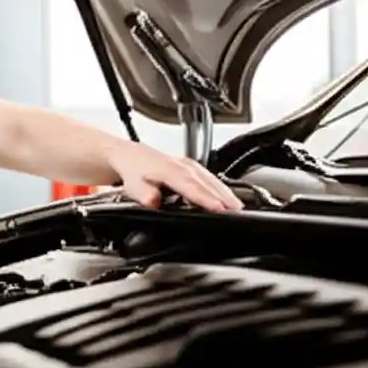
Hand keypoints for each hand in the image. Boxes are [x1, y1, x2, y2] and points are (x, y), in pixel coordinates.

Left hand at [106, 141, 243, 211]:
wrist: (130, 156)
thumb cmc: (134, 171)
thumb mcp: (132, 185)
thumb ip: (144, 194)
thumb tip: (153, 201)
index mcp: (168, 170)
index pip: (190, 186)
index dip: (205, 198)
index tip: (219, 208)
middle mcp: (181, 166)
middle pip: (206, 182)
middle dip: (223, 196)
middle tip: (238, 211)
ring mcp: (188, 165)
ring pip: (211, 178)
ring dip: (225, 192)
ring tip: (238, 206)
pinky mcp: (192, 166)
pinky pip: (209, 177)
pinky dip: (221, 187)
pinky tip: (228, 197)